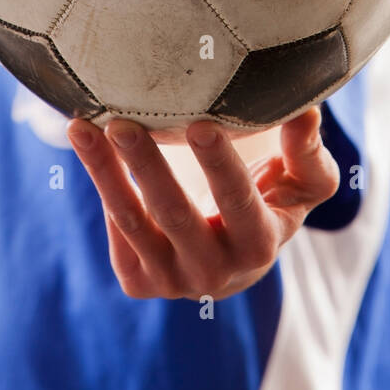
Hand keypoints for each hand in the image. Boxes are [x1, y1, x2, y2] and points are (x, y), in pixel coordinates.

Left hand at [66, 107, 340, 301]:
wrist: (236, 253)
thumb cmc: (274, 199)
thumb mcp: (304, 182)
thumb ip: (307, 150)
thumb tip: (307, 109)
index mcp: (259, 245)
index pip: (237, 203)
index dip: (219, 166)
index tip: (201, 124)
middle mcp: (214, 273)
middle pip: (174, 214)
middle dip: (147, 166)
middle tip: (123, 122)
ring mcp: (171, 279)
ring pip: (131, 221)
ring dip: (105, 171)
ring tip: (83, 128)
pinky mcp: (137, 279)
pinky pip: (114, 228)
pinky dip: (100, 182)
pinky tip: (86, 141)